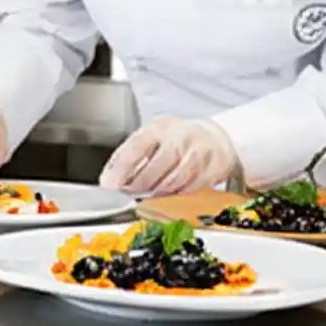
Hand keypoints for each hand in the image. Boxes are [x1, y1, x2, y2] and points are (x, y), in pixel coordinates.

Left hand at [99, 117, 237, 195]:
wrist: (216, 138)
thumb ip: (130, 154)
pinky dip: (174, 197)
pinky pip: (189, 191)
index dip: (121, 168)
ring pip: (173, 182)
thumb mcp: (152, 136)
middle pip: (156, 167)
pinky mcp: (212, 172)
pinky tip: (166, 195)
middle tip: (128, 193)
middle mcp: (180, 139)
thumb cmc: (177, 139)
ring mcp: (199, 155)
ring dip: (155, 193)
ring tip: (145, 194)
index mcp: (159, 128)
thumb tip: (108, 179)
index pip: (136, 146)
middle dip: (138, 185)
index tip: (109, 183)